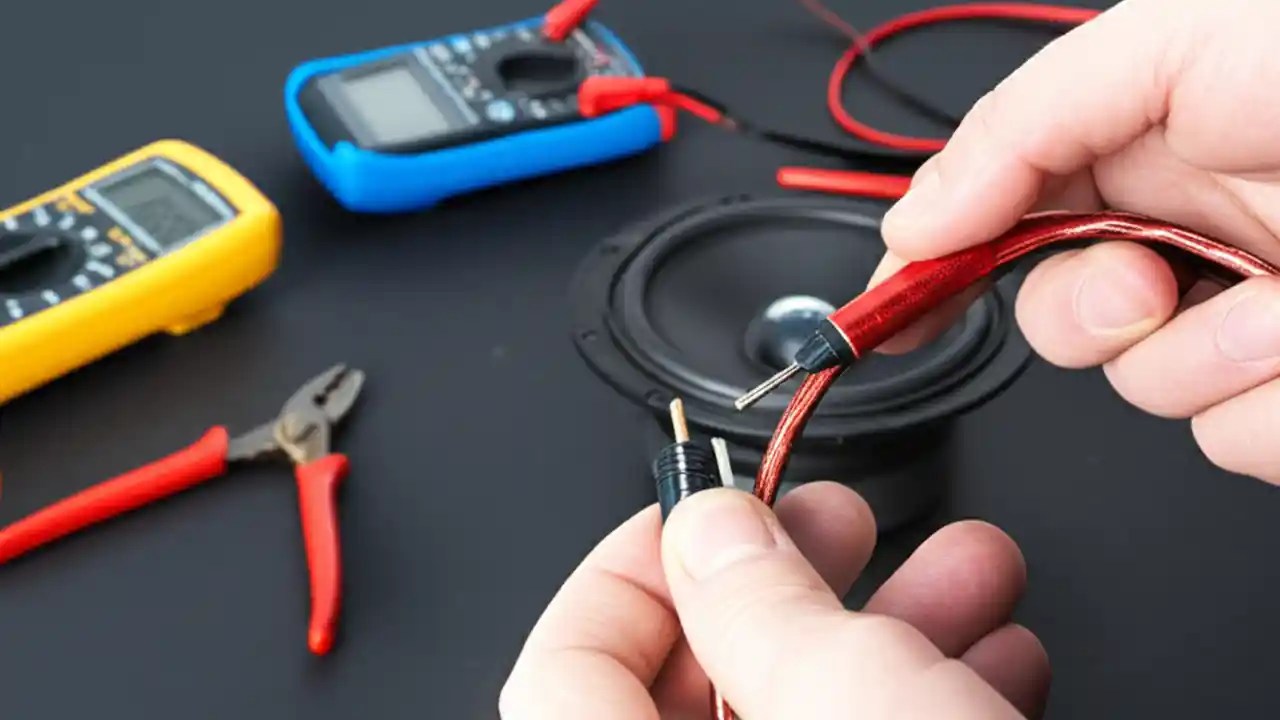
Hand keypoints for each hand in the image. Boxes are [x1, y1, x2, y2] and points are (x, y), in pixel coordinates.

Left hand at [500, 483, 1048, 718]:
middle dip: (790, 578)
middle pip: (697, 678)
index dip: (628, 567)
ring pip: (805, 711)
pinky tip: (999, 658)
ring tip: (967, 569)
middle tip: (839, 519)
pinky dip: (933, 697)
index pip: (563, 666)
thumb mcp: (850, 703)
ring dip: (893, 627)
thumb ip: (761, 605)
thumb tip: (709, 526)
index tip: (704, 508)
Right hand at [874, 0, 1279, 482]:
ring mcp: (1256, 321)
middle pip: (1061, 321)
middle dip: (1091, 311)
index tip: (890, 309)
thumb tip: (913, 216)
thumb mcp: (1171, 48)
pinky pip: (1239, 443)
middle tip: (1148, 279)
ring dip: (1215, 353)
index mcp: (1148, 148)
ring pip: (1150, 392)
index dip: (938, 266)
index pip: (1003, 219)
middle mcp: (1196, 236)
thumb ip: (1018, 127)